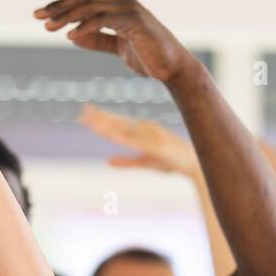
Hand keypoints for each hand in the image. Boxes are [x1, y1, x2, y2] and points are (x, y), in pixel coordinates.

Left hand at [34, 0, 194, 83]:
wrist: (171, 68)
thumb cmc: (147, 56)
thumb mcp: (116, 48)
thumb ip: (97, 40)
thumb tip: (73, 36)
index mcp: (118, 4)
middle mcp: (123, 0)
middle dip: (58, 5)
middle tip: (36, 15)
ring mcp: (129, 9)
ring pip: (90, 6)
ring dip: (66, 16)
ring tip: (47, 27)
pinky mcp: (134, 22)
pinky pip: (104, 20)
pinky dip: (85, 27)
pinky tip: (70, 36)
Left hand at [78, 104, 198, 176]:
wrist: (193, 163)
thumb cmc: (170, 160)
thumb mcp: (144, 161)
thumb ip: (125, 161)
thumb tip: (107, 161)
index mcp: (142, 131)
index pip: (118, 122)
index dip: (101, 118)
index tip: (85, 113)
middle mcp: (145, 130)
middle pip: (118, 123)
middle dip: (100, 118)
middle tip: (82, 112)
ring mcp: (151, 137)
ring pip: (125, 131)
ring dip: (109, 127)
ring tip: (93, 123)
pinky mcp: (157, 148)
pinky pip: (138, 144)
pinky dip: (126, 140)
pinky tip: (114, 138)